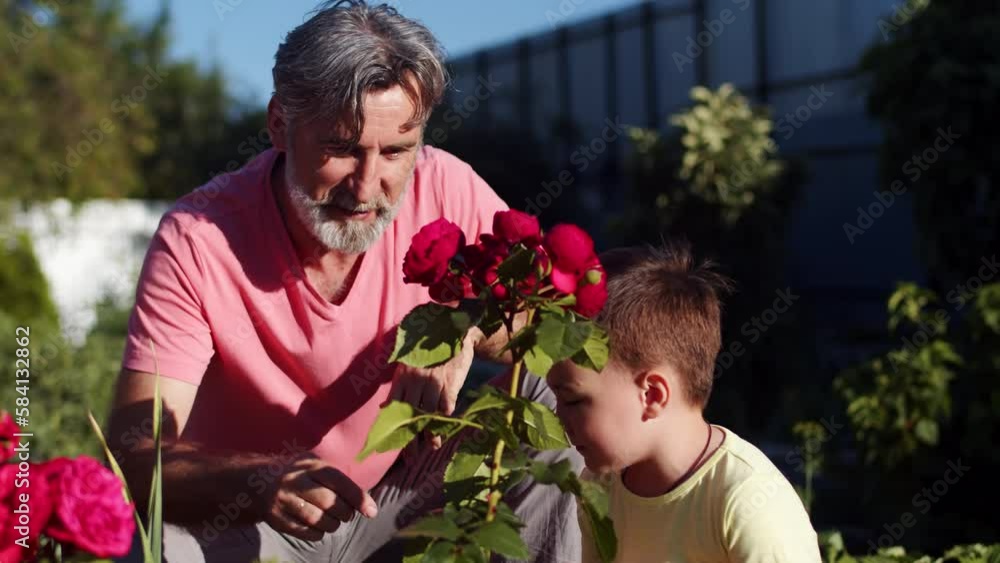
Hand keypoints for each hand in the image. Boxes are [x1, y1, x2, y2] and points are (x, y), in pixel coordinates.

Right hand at [263, 454, 377, 541]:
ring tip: (333, 521)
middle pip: (329, 502)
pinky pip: (305, 532)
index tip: (371, 511)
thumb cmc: (299, 474)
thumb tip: (366, 502)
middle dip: (345, 513)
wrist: (258, 480)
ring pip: (318, 520)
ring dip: (333, 525)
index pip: (339, 481)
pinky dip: (318, 534)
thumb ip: (339, 479)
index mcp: (310, 464)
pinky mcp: (275, 518)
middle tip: (346, 514)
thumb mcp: (315, 465)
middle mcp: (295, 480)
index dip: (358, 497)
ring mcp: (283, 499)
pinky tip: (318, 527)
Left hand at [387, 329, 477, 451]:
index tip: (390, 443)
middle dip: (410, 439)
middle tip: (410, 457)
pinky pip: (446, 406)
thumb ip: (398, 384)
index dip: (392, 426)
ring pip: (429, 414)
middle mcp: (416, 380)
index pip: (394, 406)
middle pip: (411, 416)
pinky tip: (445, 425)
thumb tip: (384, 406)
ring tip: (432, 446)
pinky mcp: (451, 383)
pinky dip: (445, 417)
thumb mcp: (409, 361)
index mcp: (403, 375)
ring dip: (431, 434)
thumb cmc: (430, 348)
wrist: (456, 330)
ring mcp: (434, 382)